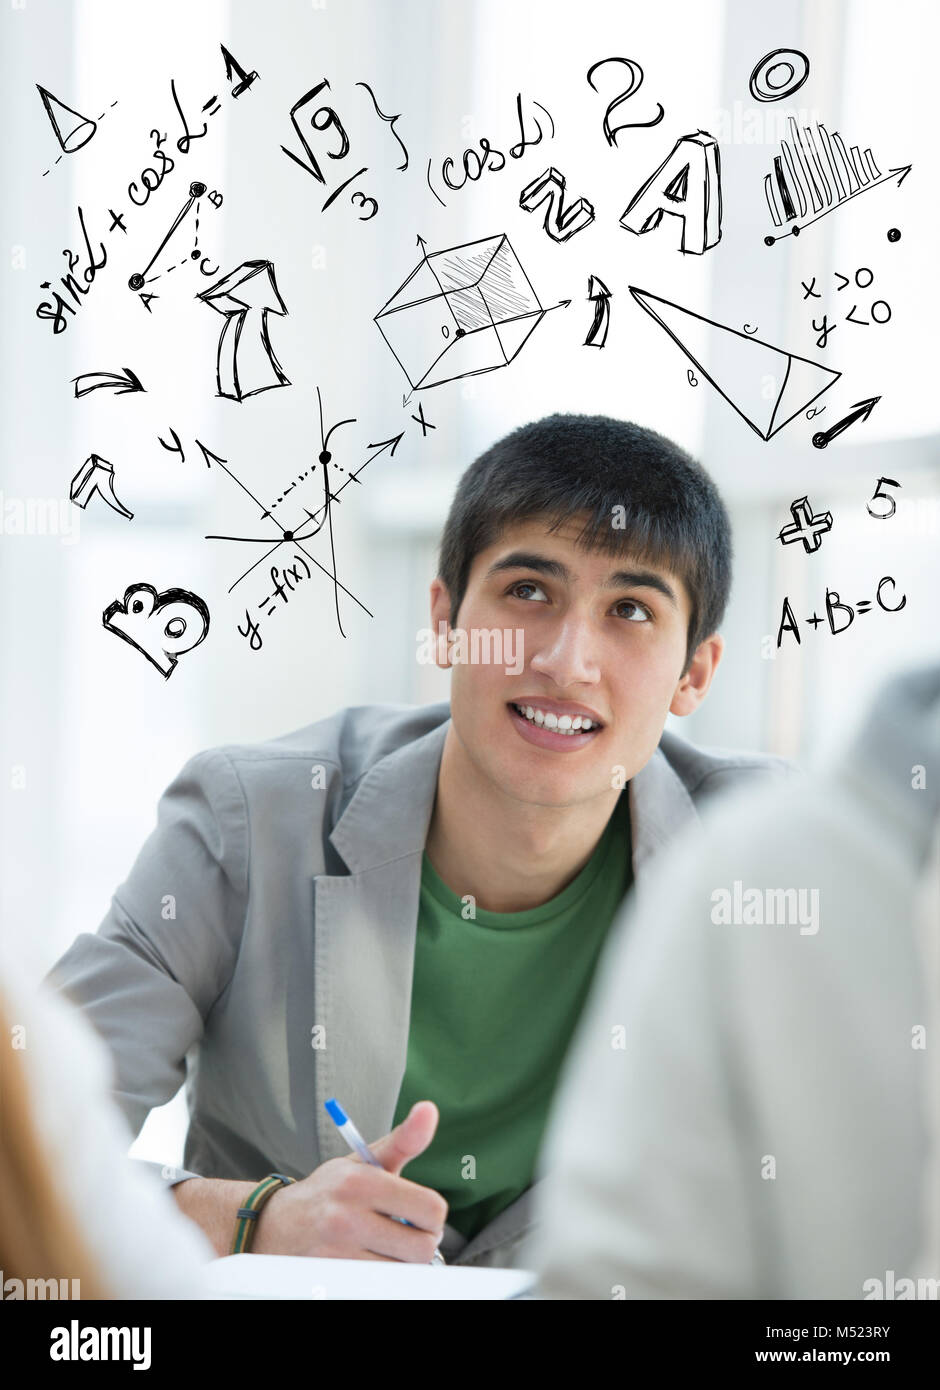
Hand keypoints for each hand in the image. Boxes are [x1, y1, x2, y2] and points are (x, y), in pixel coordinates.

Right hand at [253, 1101, 447, 1260]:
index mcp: (361, 1181)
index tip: (420, 1215)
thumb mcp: (363, 1161)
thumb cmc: (330, 1191)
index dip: (433, 1216)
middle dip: (420, 1242)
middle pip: (422, 1248)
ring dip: (399, 1263)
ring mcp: (336, 1254)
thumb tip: (429, 1109)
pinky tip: (368, 1262)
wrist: (274, 1224)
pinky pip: (379, 1286)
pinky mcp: (328, 1279)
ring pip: (403, 1272)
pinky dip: (381, 1279)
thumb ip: (403, 1140)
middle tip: (404, 1235)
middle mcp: (346, 1217)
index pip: (430, 1209)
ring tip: (383, 1248)